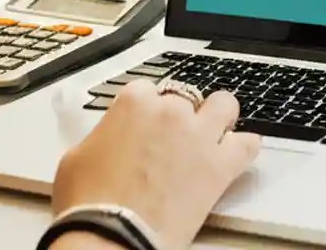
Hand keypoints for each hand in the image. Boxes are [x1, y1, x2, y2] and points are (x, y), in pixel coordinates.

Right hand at [52, 80, 261, 248]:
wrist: (112, 236)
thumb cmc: (90, 202)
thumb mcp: (76, 158)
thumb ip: (101, 137)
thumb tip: (108, 141)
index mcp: (134, 104)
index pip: (145, 90)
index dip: (145, 110)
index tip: (143, 125)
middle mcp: (171, 112)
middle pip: (184, 98)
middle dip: (178, 116)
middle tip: (171, 139)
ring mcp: (199, 136)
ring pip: (224, 106)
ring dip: (219, 116)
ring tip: (212, 133)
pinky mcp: (220, 166)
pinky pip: (249, 144)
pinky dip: (244, 147)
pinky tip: (235, 154)